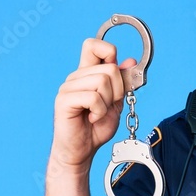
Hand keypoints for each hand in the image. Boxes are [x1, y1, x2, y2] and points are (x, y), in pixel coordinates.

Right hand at [49, 38, 137, 173]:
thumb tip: (131, 61)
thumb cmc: (95, 128)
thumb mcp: (116, 102)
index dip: (109, 51)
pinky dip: (99, 111)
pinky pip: (93, 97)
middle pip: (109, 68)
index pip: (93, 45)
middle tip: (107, 105)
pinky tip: (92, 118)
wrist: (82, 150)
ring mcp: (68, 87)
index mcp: (87, 74)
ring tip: (98, 113)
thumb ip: (122, 82)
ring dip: (107, 102)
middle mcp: (76, 77)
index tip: (117, 74)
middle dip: (117, 90)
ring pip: (102, 81)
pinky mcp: (64, 100)